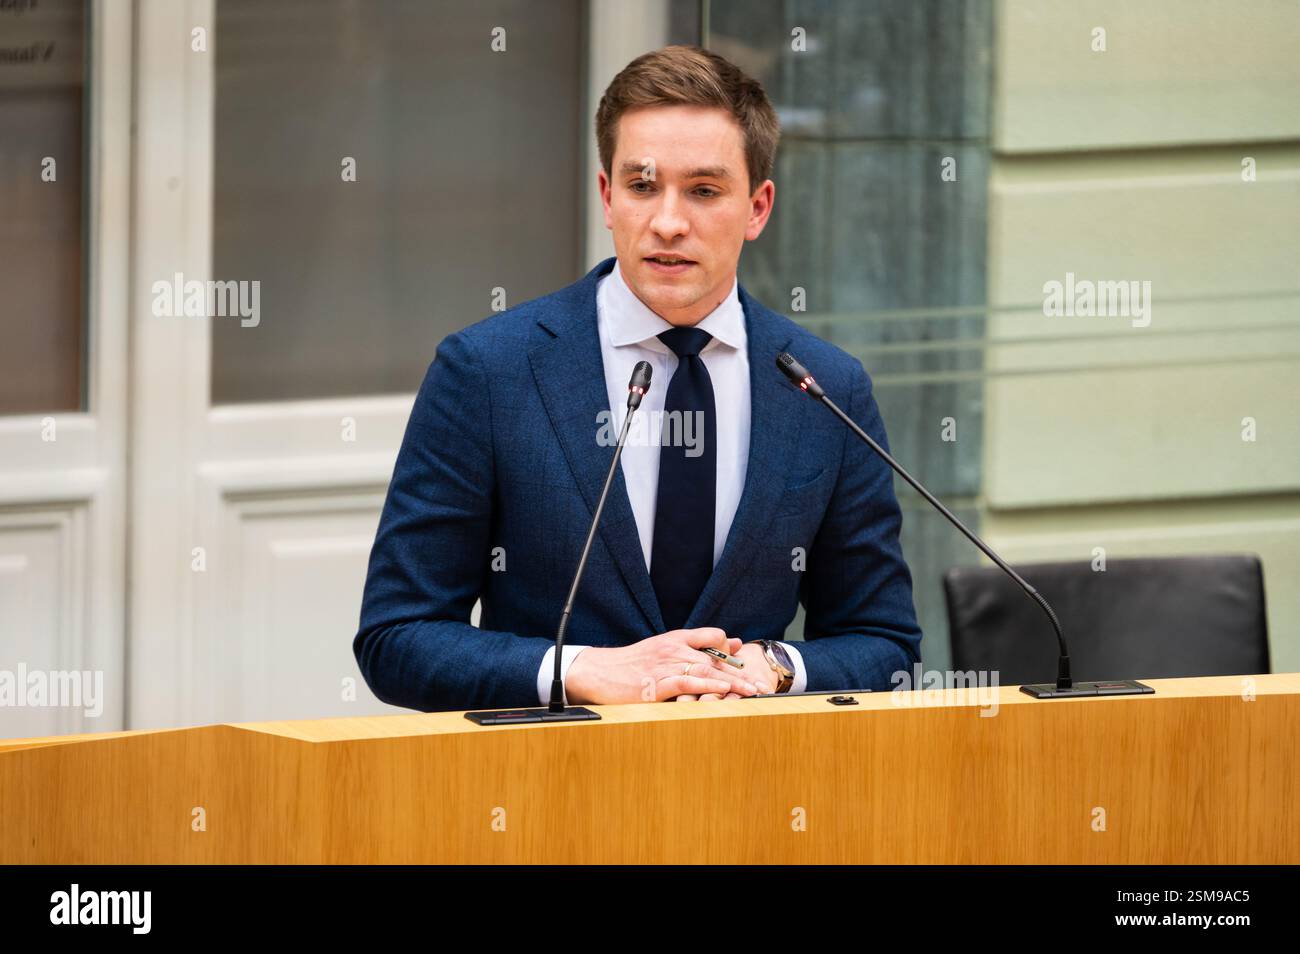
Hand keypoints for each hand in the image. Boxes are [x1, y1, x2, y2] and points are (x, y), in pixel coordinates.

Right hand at [564, 628, 761, 704]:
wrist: (598, 671)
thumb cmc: (631, 664)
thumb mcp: (662, 648)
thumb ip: (695, 643)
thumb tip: (731, 642)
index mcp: (675, 639)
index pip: (712, 637)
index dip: (730, 651)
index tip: (746, 667)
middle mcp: (673, 650)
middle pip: (714, 659)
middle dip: (740, 673)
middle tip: (761, 686)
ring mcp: (665, 666)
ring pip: (705, 670)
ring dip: (731, 682)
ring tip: (751, 692)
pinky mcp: (656, 685)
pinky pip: (685, 683)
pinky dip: (705, 686)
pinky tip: (721, 692)